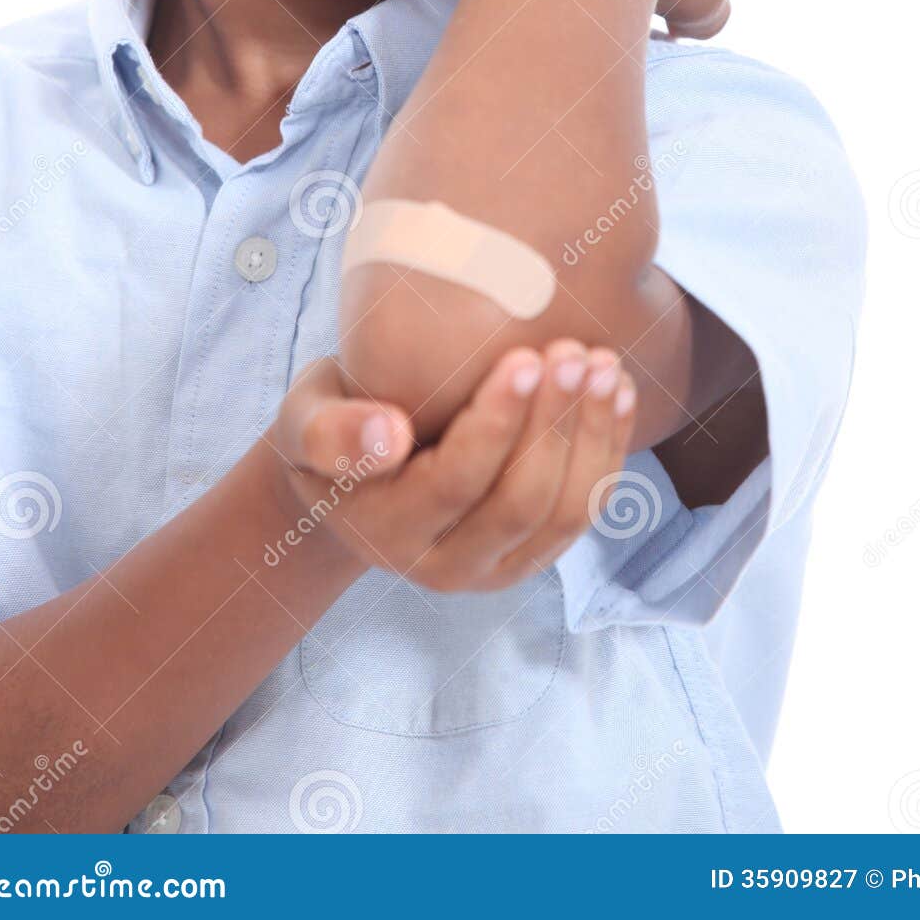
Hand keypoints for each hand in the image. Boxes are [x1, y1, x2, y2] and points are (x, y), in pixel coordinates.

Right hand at [265, 340, 636, 592]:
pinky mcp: (530, 554)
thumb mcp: (303, 423)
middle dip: (556, 425)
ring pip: (562, 514)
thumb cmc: (329, 426)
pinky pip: (581, 512)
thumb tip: (389, 435)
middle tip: (574, 352)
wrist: (350, 475)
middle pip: (519, 502)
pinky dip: (607, 453)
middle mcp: (443, 565)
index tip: (526, 357)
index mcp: (386, 530)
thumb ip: (329, 433)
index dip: (498, 423)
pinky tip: (616, 392)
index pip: (455, 482)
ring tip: (604, 366)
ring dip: (592, 438)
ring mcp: (494, 567)